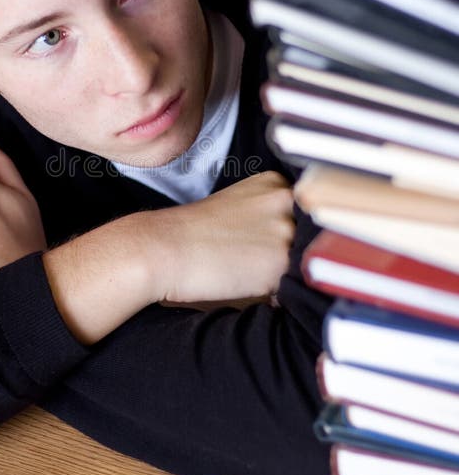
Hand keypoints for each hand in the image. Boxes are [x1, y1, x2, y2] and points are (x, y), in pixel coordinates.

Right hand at [148, 172, 294, 306]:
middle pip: (307, 237)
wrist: (165, 248)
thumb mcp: (239, 206)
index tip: (264, 244)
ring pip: (303, 262)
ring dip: (285, 273)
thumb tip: (301, 246)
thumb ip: (272, 215)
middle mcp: (286, 201)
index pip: (305, 214)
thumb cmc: (194, 233)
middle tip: (254, 259)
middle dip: (291, 253)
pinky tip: (250, 283)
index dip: (289, 235)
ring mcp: (286, 230)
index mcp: (275, 183)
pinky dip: (277, 291)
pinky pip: (294, 285)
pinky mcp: (281, 262)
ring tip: (250, 271)